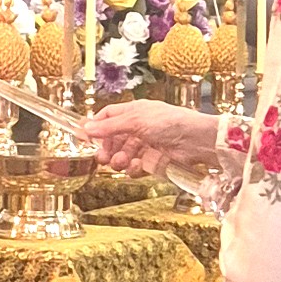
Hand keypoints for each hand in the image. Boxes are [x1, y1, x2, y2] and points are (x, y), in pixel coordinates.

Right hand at [81, 102, 220, 173]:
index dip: (96, 126)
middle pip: (112, 140)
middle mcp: (138, 128)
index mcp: (134, 112)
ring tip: (121, 162)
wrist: (195, 140)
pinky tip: (138, 165)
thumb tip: (86, 128)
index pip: (108, 117)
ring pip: (122, 156)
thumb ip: (110, 126)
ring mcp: (145, 145)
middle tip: (102, 158)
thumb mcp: (136, 120)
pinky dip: (134, 168)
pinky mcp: (153, 162)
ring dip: (119, 160)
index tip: (85, 137)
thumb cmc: (169, 122)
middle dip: (106, 149)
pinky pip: (135, 167)